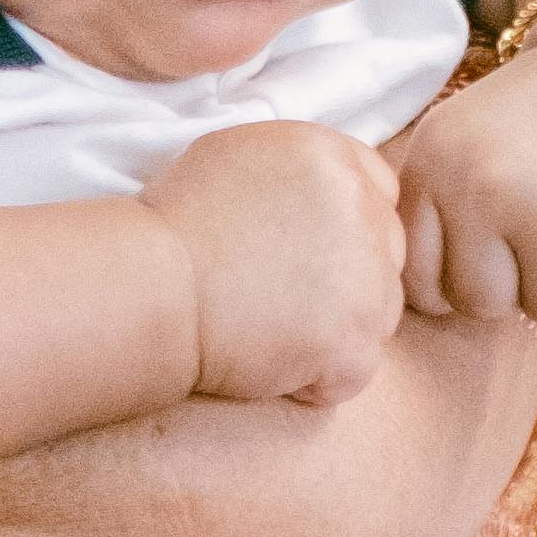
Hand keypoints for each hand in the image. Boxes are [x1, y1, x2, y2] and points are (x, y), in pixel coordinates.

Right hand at [144, 121, 404, 406]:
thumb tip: (318, 192)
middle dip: (346, 280)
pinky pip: (354, 371)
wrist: (149, 287)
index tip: (302, 254)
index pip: (378, 191)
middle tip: (279, 298)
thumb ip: (295, 169)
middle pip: (386, 255)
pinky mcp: (354, 339)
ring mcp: (366, 277)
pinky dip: (314, 380)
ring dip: (335, 331)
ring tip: (269, 331)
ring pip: (379, 314)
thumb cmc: (170, 228)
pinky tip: (268, 363)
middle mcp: (361, 207)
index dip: (343, 229)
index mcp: (330, 156)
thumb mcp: (233, 157)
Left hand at [399, 45, 536, 329]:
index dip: (458, 276)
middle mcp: (483, 191)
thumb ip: (423, 216)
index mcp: (433, 167)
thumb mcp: (453, 143)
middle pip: (481, 304)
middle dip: (514, 280)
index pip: (422, 287)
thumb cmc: (529, 122)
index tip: (488, 244)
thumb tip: (426, 306)